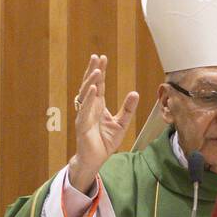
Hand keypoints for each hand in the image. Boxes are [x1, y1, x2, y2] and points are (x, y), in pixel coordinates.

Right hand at [69, 54, 137, 193]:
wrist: (95, 159)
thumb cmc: (104, 142)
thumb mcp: (121, 123)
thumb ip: (128, 109)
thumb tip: (135, 93)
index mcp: (97, 106)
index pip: (98, 85)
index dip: (100, 71)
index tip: (102, 58)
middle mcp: (89, 107)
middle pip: (90, 85)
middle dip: (92, 71)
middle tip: (96, 57)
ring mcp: (84, 115)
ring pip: (85, 94)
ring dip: (90, 81)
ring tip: (97, 70)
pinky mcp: (82, 125)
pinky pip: (84, 109)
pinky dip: (89, 98)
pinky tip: (93, 88)